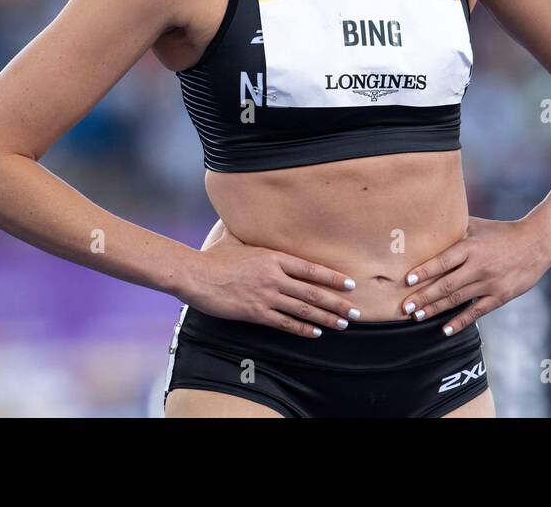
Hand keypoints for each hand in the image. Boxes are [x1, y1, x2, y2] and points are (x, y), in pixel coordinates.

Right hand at [187, 227, 362, 338]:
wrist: (195, 275)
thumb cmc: (214, 257)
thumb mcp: (236, 240)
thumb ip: (249, 234)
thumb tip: (247, 216)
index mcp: (274, 257)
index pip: (312, 269)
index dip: (333, 278)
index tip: (350, 285)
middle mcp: (275, 277)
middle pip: (314, 292)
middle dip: (338, 304)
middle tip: (356, 313)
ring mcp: (267, 296)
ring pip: (304, 309)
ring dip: (326, 318)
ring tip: (342, 325)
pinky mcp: (256, 313)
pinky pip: (285, 323)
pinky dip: (302, 328)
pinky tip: (315, 333)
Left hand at [400, 216, 550, 335]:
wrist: (538, 242)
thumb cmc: (503, 232)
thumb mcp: (478, 225)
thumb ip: (455, 227)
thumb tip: (429, 223)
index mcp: (471, 246)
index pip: (444, 260)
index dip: (425, 270)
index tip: (407, 280)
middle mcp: (479, 266)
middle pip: (446, 284)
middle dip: (423, 297)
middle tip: (404, 307)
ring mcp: (490, 283)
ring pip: (458, 299)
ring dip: (435, 309)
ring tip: (417, 316)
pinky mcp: (501, 296)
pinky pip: (477, 311)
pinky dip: (460, 322)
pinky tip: (445, 330)